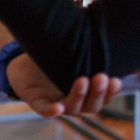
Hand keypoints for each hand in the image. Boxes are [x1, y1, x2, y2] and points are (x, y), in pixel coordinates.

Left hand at [6, 54, 121, 117]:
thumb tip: (109, 29)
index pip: (103, 96)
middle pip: (91, 104)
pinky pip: (46, 110)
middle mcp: (74, 101)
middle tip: (101, 77)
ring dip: (79, 96)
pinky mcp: (38, 103)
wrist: (23, 64)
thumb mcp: (71, 52)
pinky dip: (52, 110)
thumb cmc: (53, 57)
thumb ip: (87, 46)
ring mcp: (57, 103)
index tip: (116, 79)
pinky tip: (58, 107)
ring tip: (83, 80)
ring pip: (72, 108)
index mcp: (86, 91)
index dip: (111, 91)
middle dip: (98, 92)